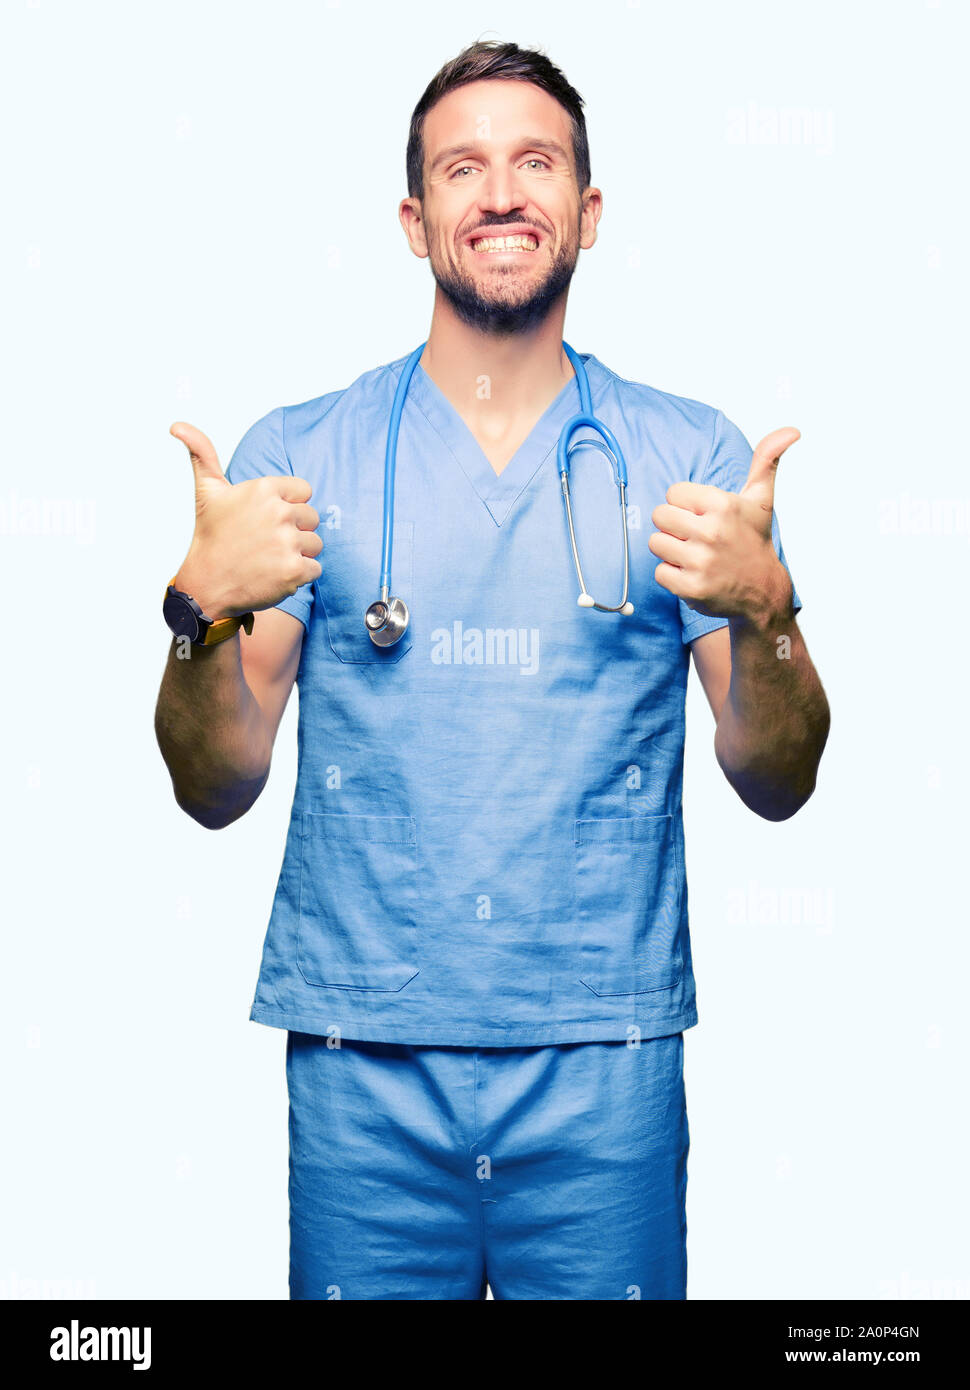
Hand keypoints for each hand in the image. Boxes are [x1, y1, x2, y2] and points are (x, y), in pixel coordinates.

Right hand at [169, 422, 322, 618]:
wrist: (206, 584)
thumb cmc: (210, 536)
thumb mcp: (207, 491)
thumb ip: (202, 453)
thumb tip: (176, 425)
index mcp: (264, 489)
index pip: (304, 491)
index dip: (288, 506)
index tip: (266, 519)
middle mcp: (278, 513)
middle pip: (312, 518)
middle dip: (294, 531)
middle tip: (265, 542)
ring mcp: (287, 543)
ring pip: (315, 544)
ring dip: (298, 554)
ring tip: (270, 558)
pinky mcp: (294, 570)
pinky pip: (316, 569)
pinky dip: (300, 575)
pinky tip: (275, 574)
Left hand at [648, 427, 799, 624]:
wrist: (762, 590)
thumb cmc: (754, 539)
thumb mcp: (761, 498)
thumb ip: (766, 460)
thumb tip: (791, 430)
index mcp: (723, 505)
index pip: (673, 492)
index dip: (685, 504)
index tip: (704, 515)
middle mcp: (712, 532)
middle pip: (660, 515)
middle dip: (674, 525)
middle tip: (696, 535)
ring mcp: (701, 562)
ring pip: (656, 543)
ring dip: (671, 550)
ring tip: (695, 554)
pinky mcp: (691, 588)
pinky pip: (660, 573)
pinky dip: (673, 575)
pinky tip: (693, 573)